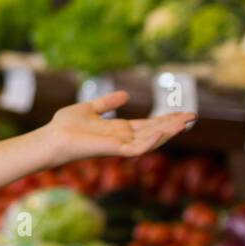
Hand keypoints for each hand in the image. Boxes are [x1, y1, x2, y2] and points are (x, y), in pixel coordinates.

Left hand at [41, 91, 194, 165]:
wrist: (51, 138)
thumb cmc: (65, 126)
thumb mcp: (90, 108)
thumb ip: (107, 103)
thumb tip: (126, 95)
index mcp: (118, 130)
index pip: (147, 124)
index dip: (165, 119)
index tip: (182, 112)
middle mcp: (122, 138)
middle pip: (153, 131)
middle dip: (173, 125)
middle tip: (193, 116)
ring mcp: (119, 146)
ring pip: (150, 140)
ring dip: (167, 132)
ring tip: (184, 123)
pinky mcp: (112, 151)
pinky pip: (136, 149)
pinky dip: (150, 142)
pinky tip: (162, 133)